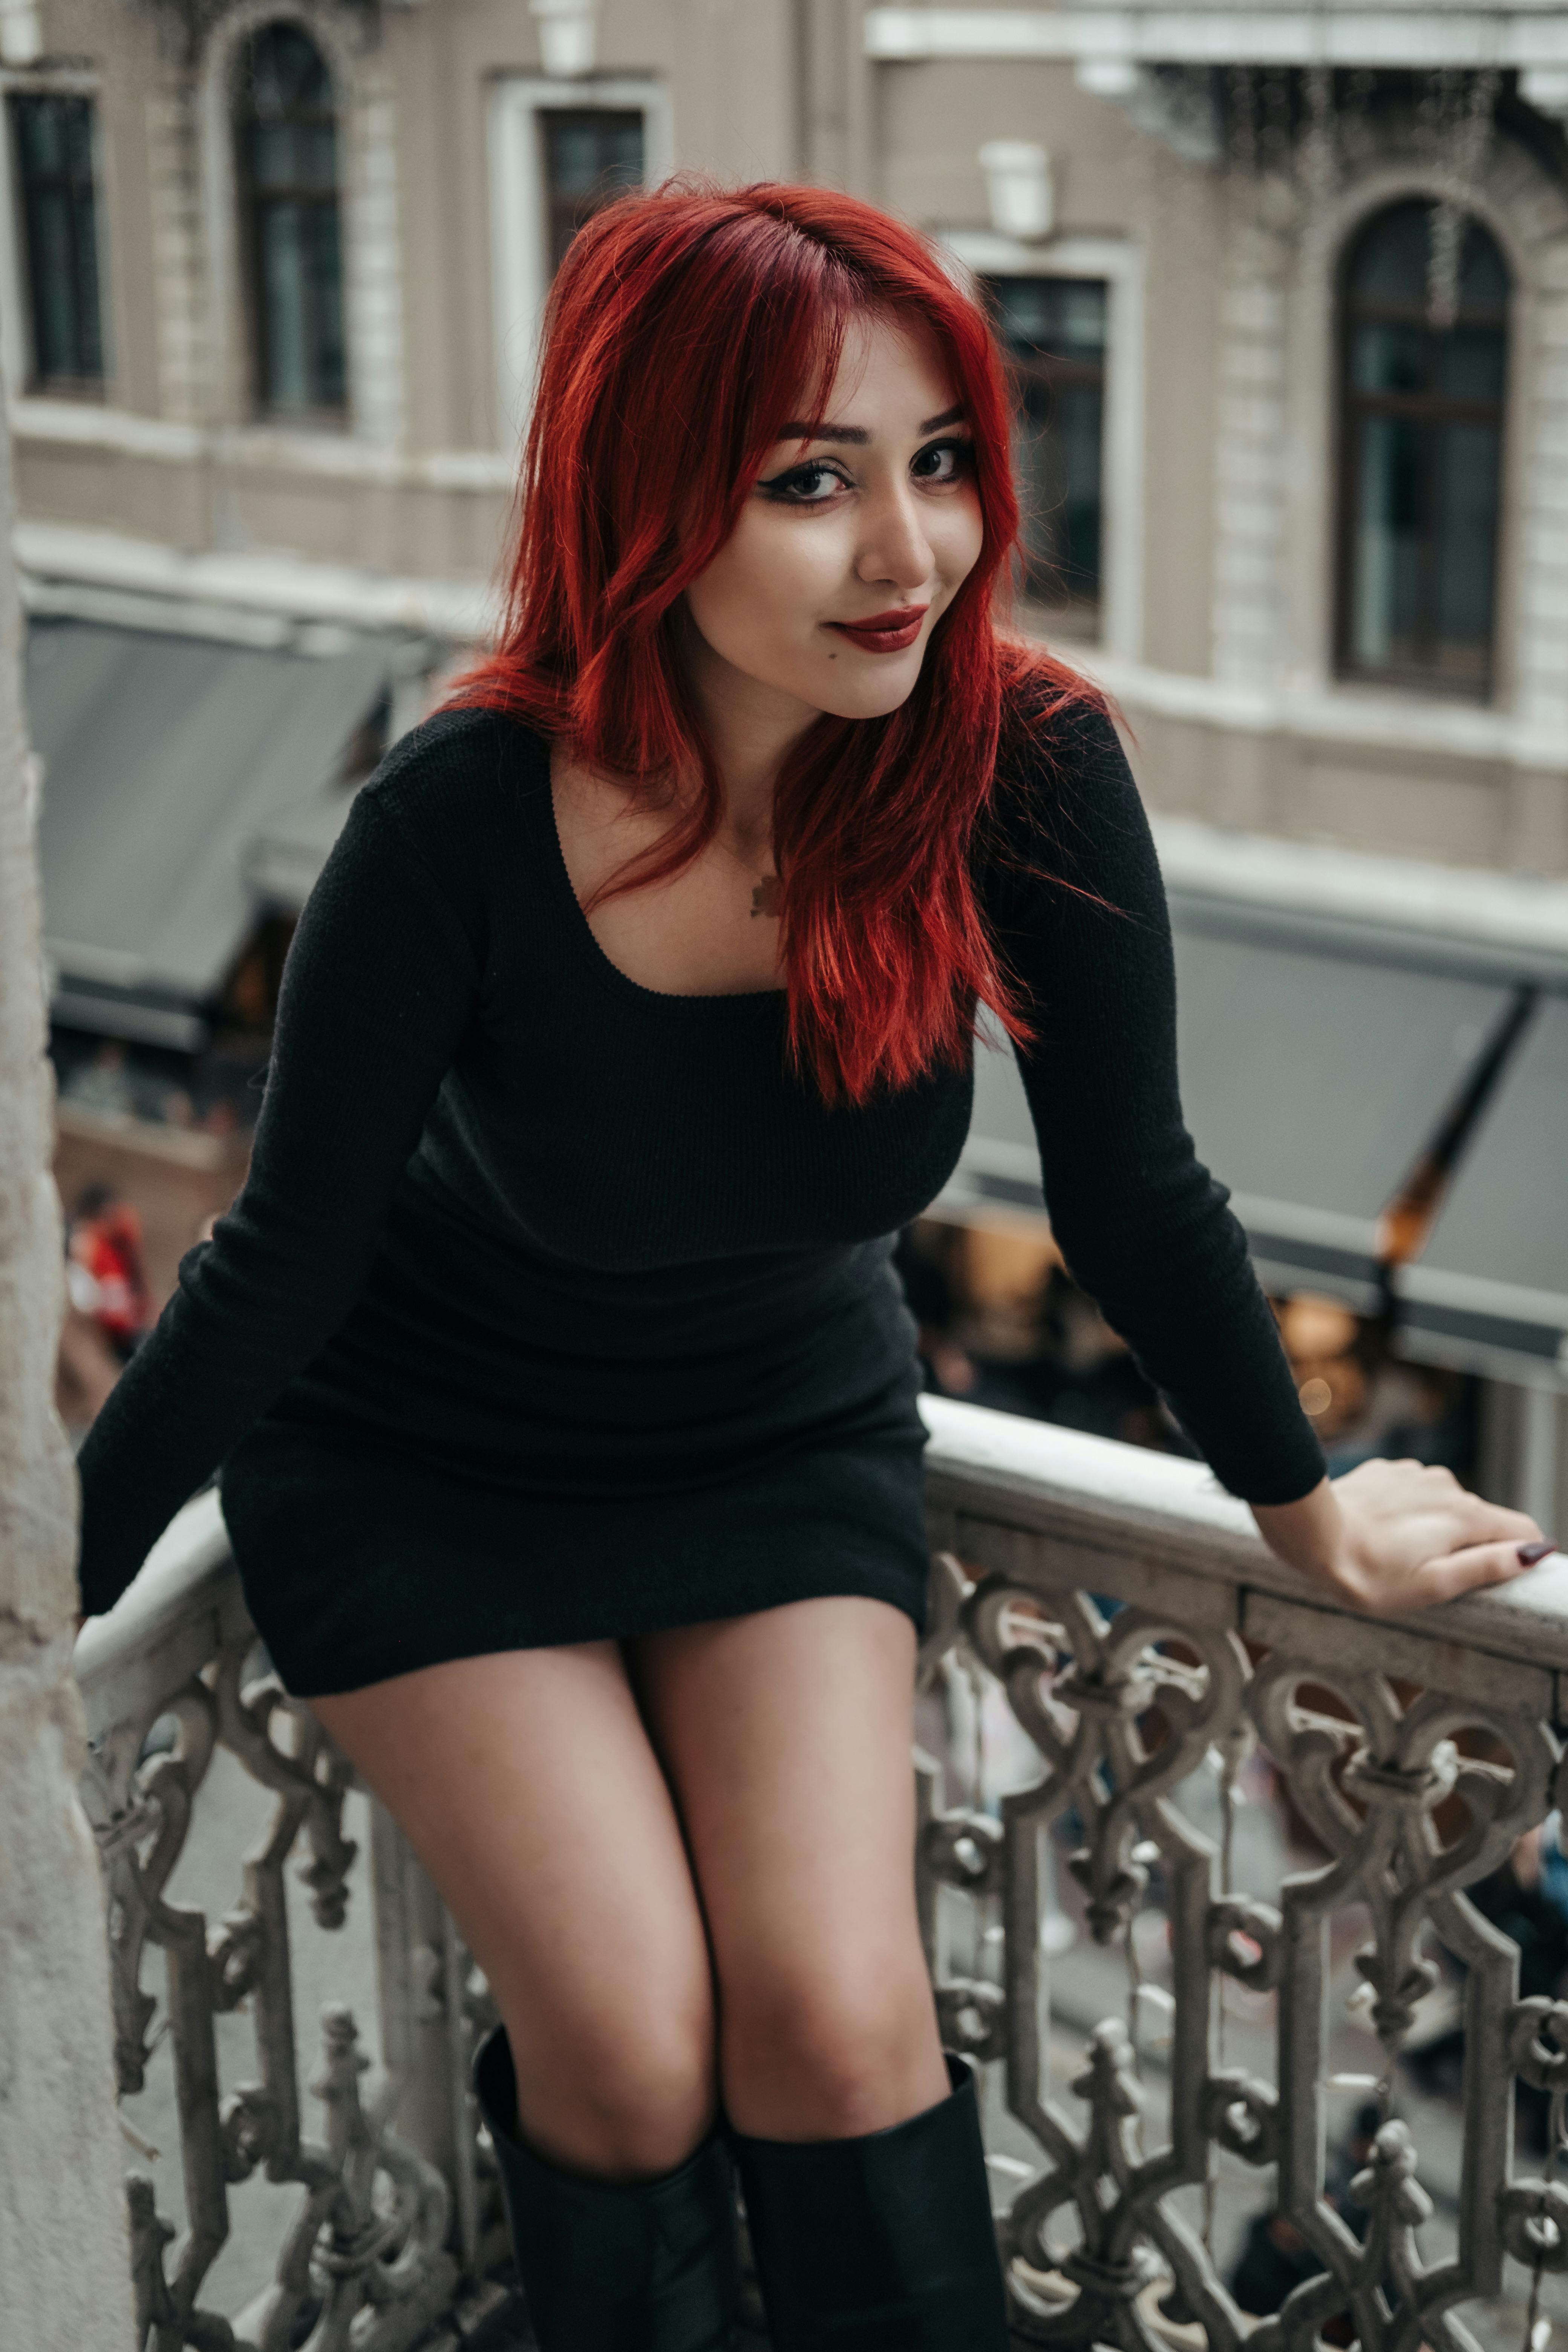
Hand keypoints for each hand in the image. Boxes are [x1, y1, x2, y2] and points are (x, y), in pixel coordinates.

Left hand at [1252, 1459, 1550, 1617]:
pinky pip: (1414, 1494)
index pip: (1521, 1529)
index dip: (1521, 1554)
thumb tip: (1532, 1555)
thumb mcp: (1433, 1584)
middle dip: (1468, 1546)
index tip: (1501, 1577)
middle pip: (1481, 1519)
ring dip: (1435, 1528)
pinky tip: (1380, 1531)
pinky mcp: (1388, 1471)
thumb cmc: (1368, 1572)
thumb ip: (1485, 1567)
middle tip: (1429, 1575)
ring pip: (1445, 1505)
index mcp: (1465, 1515)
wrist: (1308, 1533)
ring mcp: (1415, 1473)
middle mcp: (1447, 1485)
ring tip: (1398, 1555)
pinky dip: (1408, 1513)